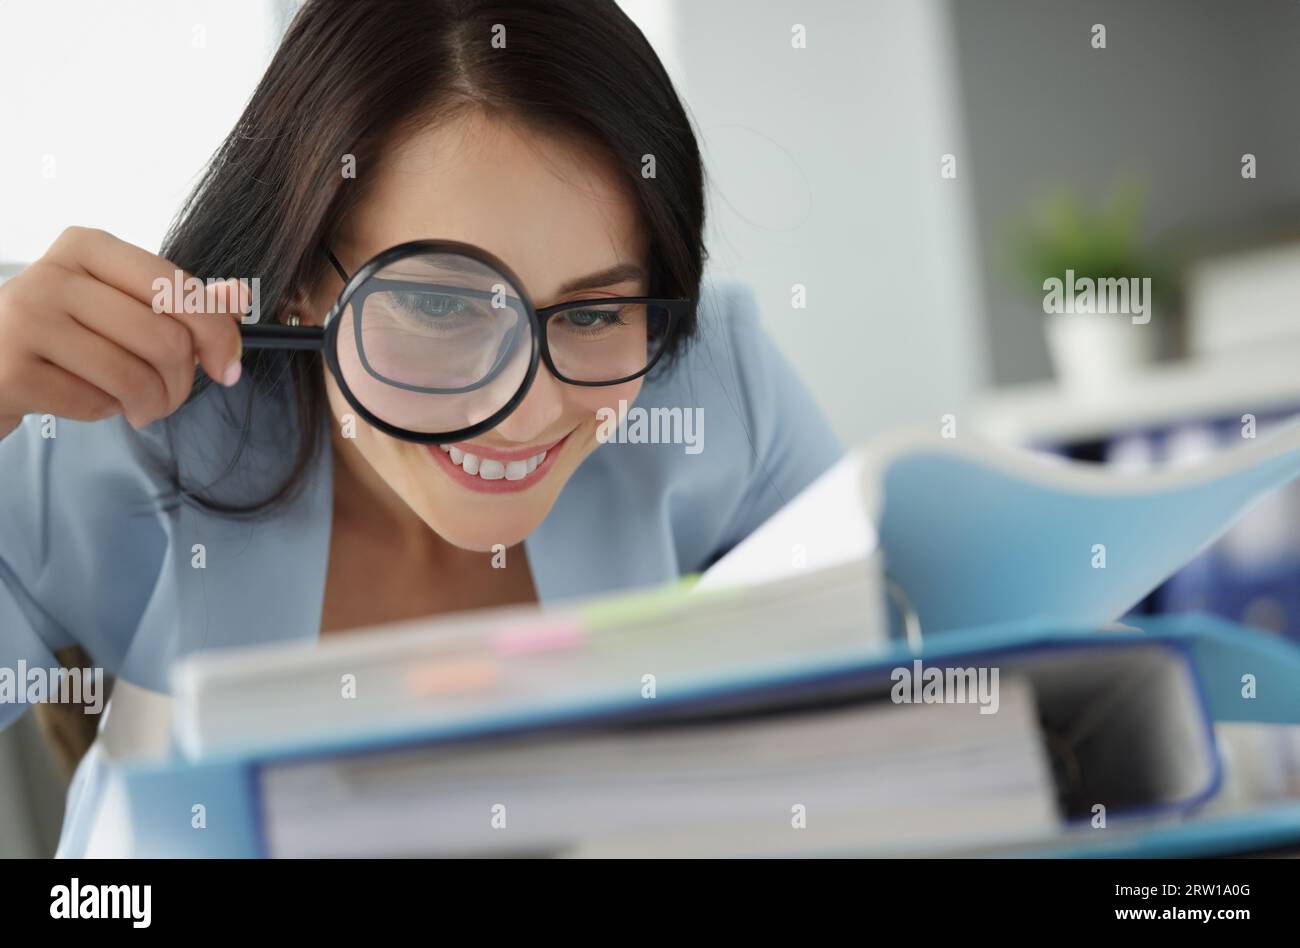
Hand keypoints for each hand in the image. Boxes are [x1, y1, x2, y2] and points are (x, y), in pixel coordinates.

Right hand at [0, 226, 244, 439]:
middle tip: (169, 395)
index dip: (218, 334)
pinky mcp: (12, 371)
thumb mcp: (119, 303)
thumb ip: (180, 302)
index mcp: (88, 247)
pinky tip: (87, 398)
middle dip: (182, 382)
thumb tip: (241, 298)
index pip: (178, 289)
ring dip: (152, 404)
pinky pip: (97, 403)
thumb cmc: (65, 332)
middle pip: (165, 339)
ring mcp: (27, 320)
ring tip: (139, 405)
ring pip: (136, 377)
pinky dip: (107, 412)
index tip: (229, 367)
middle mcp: (54, 274)